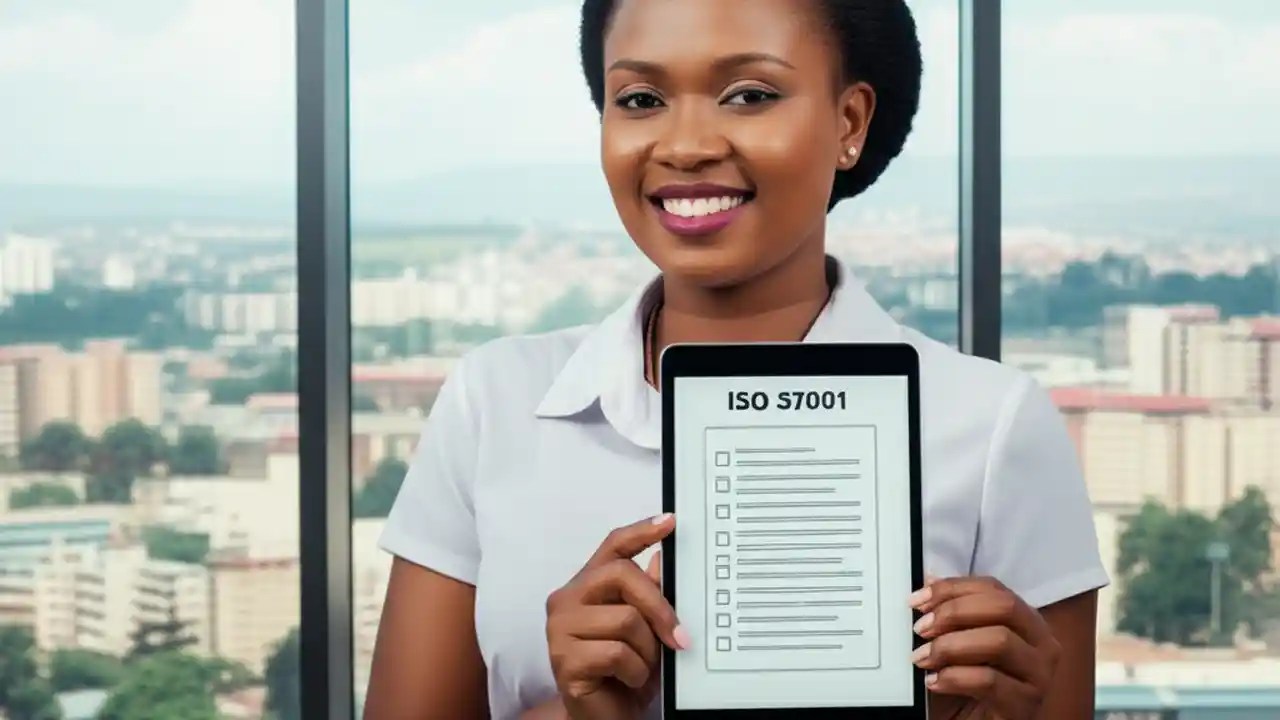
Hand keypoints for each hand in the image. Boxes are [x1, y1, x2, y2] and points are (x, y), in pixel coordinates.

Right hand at [546, 514, 687, 719]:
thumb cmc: (624, 672)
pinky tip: (628, 680)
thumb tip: (662, 560)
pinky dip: (635, 671)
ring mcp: (560, 628)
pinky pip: (617, 653)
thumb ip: (650, 595)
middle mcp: (567, 599)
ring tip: (643, 667)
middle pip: (621, 575)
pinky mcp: (563, 658)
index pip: (612, 546)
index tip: (670, 522)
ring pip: (625, 619)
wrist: (603, 718)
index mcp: (587, 586)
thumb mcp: (646, 631)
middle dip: (659, 606)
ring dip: (648, 649)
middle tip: (680, 637)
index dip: (641, 531)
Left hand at [910, 576, 1060, 719]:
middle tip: (920, 628)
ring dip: (951, 645)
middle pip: (1004, 606)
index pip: (994, 588)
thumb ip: (950, 613)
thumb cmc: (965, 686)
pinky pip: (989, 680)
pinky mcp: (1026, 706)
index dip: (953, 588)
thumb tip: (929, 578)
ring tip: (922, 657)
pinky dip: (954, 677)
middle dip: (955, 612)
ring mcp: (1039, 676)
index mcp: (1026, 622)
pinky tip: (934, 682)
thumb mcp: (957, 644)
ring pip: (999, 640)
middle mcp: (1042, 644)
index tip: (916, 600)